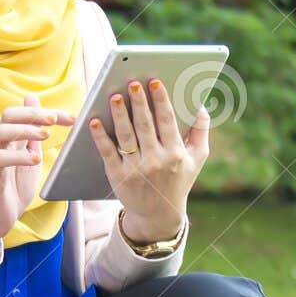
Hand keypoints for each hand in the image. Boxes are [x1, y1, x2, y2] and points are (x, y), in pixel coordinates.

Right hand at [0, 95, 75, 248]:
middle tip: (53, 120)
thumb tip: (38, 105)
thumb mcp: (30, 155)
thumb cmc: (14, 185)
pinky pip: (0, 158)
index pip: (23, 112)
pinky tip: (34, 159)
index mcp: (10, 137)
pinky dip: (18, 156)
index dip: (46, 111)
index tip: (71, 117)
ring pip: (1, 132)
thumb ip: (34, 133)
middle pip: (8, 115)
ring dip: (25, 130)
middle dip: (33, 114)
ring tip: (46, 135)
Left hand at [89, 75, 208, 240]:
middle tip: (132, 83)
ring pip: (126, 136)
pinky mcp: (118, 176)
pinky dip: (100, 136)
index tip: (155, 81)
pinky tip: (94, 121)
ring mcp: (136, 170)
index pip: (167, 121)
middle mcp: (157, 161)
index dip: (161, 101)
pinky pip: (107, 152)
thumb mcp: (196, 159)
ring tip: (114, 96)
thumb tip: (201, 105)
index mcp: (176, 153)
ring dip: (119, 115)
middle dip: (139, 103)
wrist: (159, 214)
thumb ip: (201, 131)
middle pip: (145, 126)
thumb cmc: (178, 179)